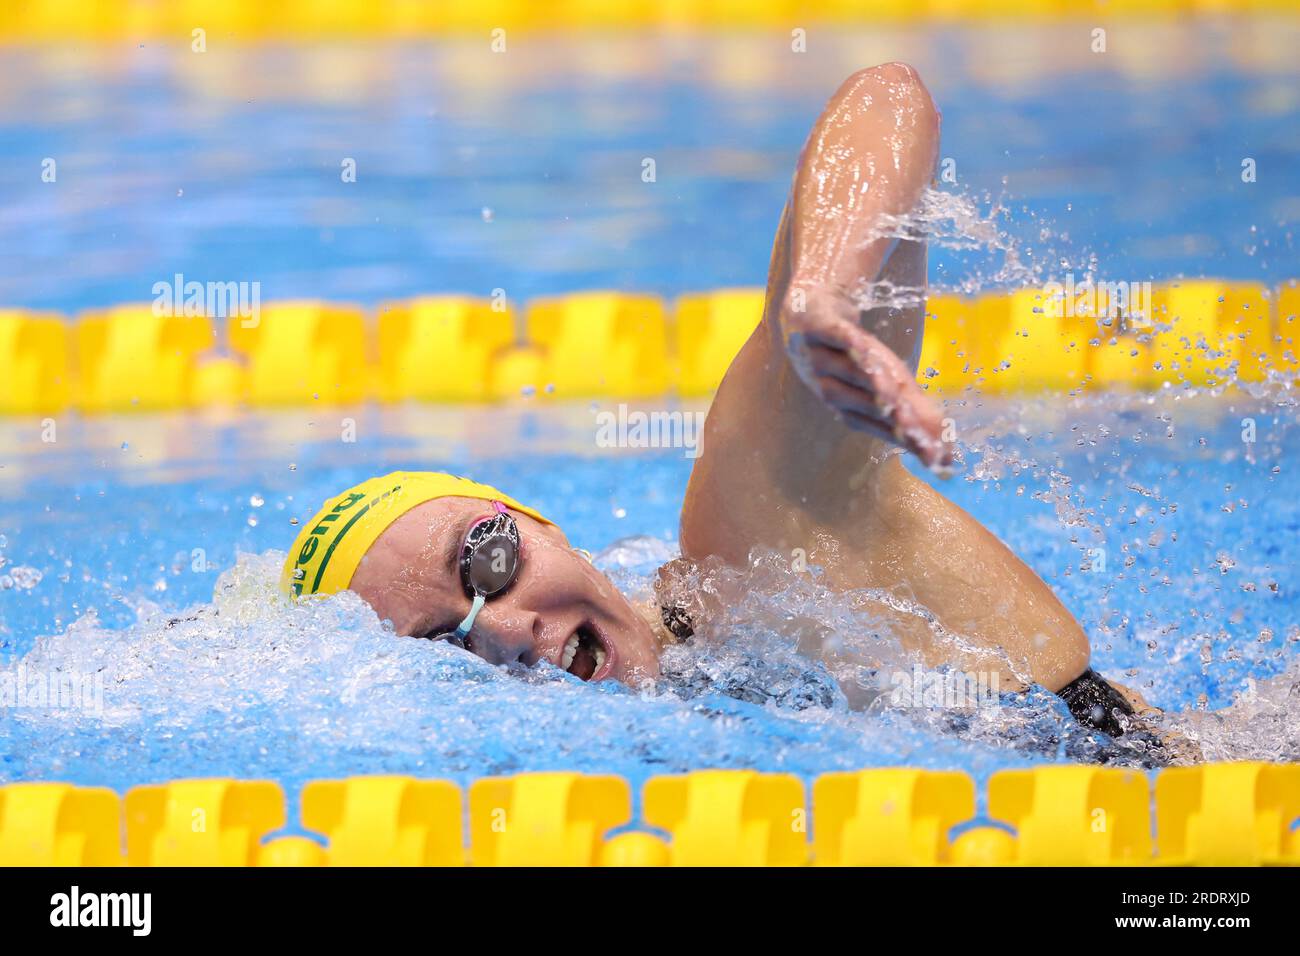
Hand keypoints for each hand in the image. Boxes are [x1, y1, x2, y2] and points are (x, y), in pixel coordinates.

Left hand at [780, 281, 952, 470]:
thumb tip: (948, 459)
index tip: (935, 459)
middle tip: (918, 430)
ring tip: (895, 394)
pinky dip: (848, 341)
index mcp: (849, 408)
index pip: (882, 427)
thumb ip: (917, 415)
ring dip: (871, 382)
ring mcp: (821, 358)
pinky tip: (863, 345)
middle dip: (892, 416)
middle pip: (866, 404)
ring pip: (850, 372)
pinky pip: (833, 335)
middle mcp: (832, 389)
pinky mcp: (817, 326)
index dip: (908, 440)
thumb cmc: (854, 355)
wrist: (814, 311)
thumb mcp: (889, 383)